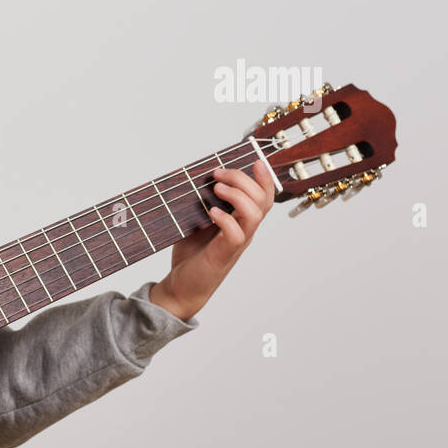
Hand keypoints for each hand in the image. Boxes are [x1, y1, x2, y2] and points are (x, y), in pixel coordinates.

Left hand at [150, 161, 275, 321]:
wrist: (182, 286)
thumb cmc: (191, 254)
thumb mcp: (196, 221)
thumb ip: (201, 202)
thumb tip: (196, 178)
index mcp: (242, 222)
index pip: (263, 197)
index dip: (264, 178)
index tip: (255, 161)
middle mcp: (244, 231)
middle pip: (262, 201)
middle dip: (243, 180)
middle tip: (218, 174)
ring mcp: (236, 244)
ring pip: (254, 215)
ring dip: (237, 196)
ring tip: (216, 189)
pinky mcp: (223, 255)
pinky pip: (236, 235)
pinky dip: (226, 220)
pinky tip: (212, 212)